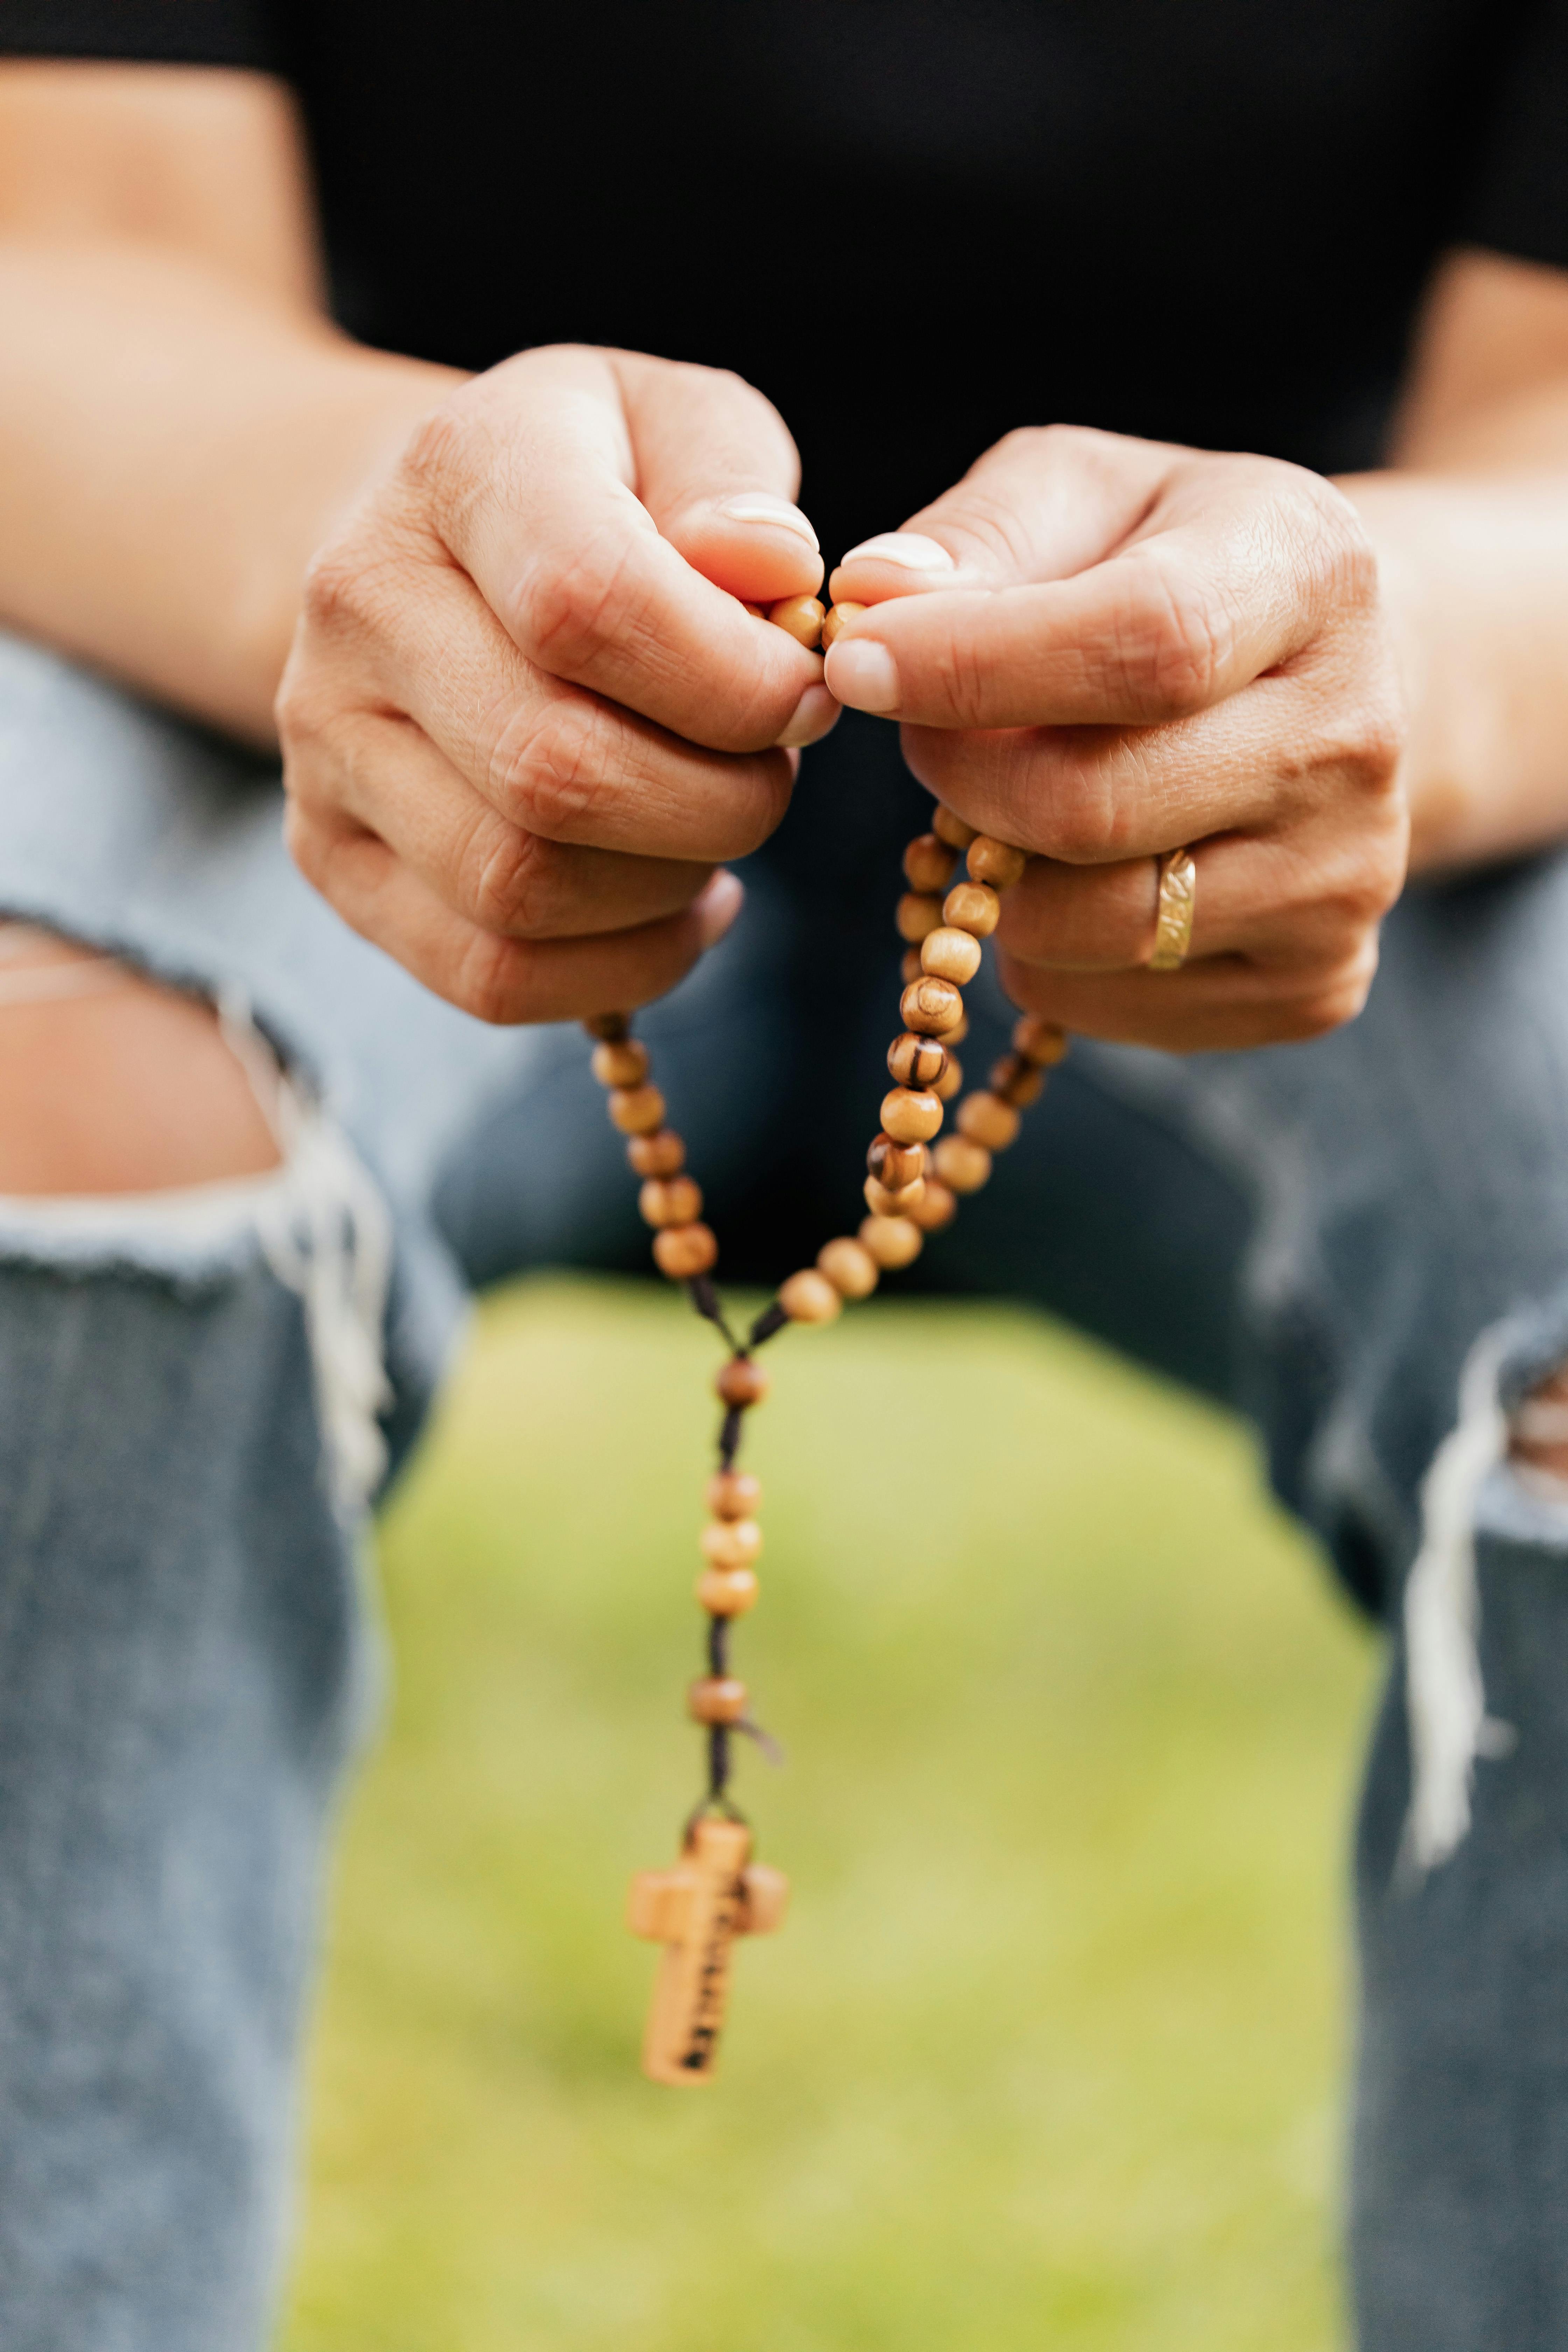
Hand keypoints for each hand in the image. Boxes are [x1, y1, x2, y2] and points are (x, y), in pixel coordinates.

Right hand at [278, 346, 835, 1021]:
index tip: (807, 695)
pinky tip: (682, 903)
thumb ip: (735, 480)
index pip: (585, 602)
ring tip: (718, 824)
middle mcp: (360, 606)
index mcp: (457, 470)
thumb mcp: (680, 424)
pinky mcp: (332, 857)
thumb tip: (774, 571)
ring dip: (668, 884)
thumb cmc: (598, 486)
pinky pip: (491, 972)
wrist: (437, 543)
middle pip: (555, 772)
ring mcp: (326, 745)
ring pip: (520, 890)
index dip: (730, 680)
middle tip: (772, 770)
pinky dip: (623, 966)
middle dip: (718, 802)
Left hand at [825, 427, 1408, 1050]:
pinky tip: (1073, 880)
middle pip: (1096, 806)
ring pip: (1089, 928)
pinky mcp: (1315, 982)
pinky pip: (1110, 1004)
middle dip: (961, 781)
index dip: (974, 666)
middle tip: (922, 740)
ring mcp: (1345, 877)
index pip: (1141, 642)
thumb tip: (870, 593)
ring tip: (1004, 810)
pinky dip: (1046, 956)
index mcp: (1311, 573)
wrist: (1330, 684)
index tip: (854, 668)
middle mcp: (1354, 734)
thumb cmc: (1173, 571)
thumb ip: (978, 535)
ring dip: (994, 882)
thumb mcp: (1085, 496)